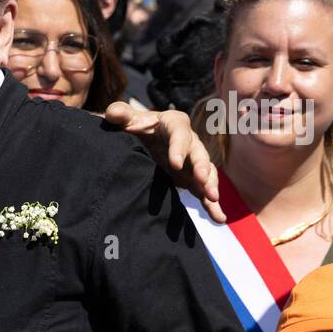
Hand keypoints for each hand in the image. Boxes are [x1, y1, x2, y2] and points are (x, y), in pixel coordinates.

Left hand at [105, 102, 223, 223]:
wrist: (143, 138)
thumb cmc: (136, 125)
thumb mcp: (127, 119)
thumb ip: (120, 115)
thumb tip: (113, 113)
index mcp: (174, 124)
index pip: (179, 134)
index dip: (179, 148)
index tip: (175, 164)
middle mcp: (189, 142)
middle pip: (199, 153)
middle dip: (202, 168)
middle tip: (202, 181)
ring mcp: (193, 162)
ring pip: (206, 173)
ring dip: (210, 185)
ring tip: (212, 199)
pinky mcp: (192, 178)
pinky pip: (204, 190)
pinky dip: (211, 204)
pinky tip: (219, 217)